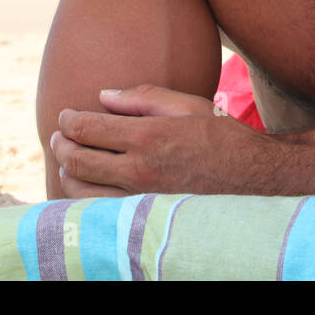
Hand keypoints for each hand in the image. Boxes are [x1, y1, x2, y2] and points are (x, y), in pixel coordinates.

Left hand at [50, 85, 264, 197]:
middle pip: (76, 159)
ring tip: (70, 159)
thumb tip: (103, 96)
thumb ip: (143, 98)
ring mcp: (140, 200)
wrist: (255, 180)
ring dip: (66, 172)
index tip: (66, 114)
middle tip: (59, 135)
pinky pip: (98, 212)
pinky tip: (87, 185)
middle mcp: (139, 171)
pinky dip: (82, 198)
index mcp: (148, 137)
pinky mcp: (144, 219)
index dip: (68, 120)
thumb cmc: (223, 137)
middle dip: (60, 144)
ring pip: (80, 192)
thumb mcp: (188, 105)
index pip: (87, 128)